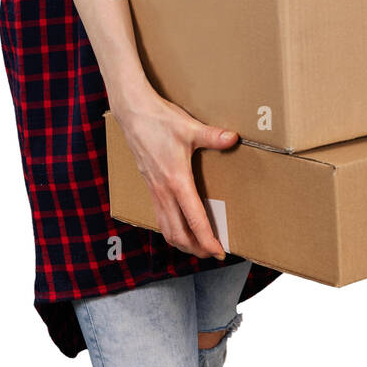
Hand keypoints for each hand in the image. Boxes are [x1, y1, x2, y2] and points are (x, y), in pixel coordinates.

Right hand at [110, 82, 238, 259]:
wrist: (132, 113)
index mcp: (176, 181)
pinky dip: (171, 229)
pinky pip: (159, 216)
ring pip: (166, 228)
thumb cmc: (160, 120)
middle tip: (212, 253)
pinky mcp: (149, 186)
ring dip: (182, 242)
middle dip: (195, 248)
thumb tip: (234, 138)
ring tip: (198, 246)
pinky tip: (180, 226)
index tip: (219, 252)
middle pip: (178, 234)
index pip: (194, 220)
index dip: (207, 240)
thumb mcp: (189, 127)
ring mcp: (154, 190)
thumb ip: (213, 136)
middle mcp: (163, 191)